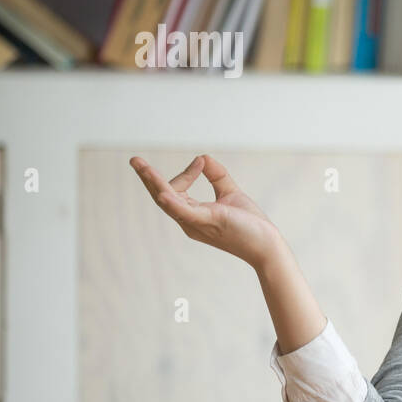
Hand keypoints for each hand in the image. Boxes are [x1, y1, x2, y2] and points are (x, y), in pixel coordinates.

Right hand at [130, 154, 284, 270]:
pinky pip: (185, 213)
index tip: (201, 162)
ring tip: (141, 166)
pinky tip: (163, 193)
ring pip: (168, 202)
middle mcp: (189, 221)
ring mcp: (196, 223)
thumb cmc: (249, 224)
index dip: (186, 172)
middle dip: (148, 178)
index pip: (176, 190)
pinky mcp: (208, 223)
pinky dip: (173, 203)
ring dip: (154, 183)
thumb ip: (217, 176)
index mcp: (192, 214)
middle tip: (134, 160)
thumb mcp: (230, 194)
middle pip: (162, 196)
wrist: (267, 245)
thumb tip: (202, 156)